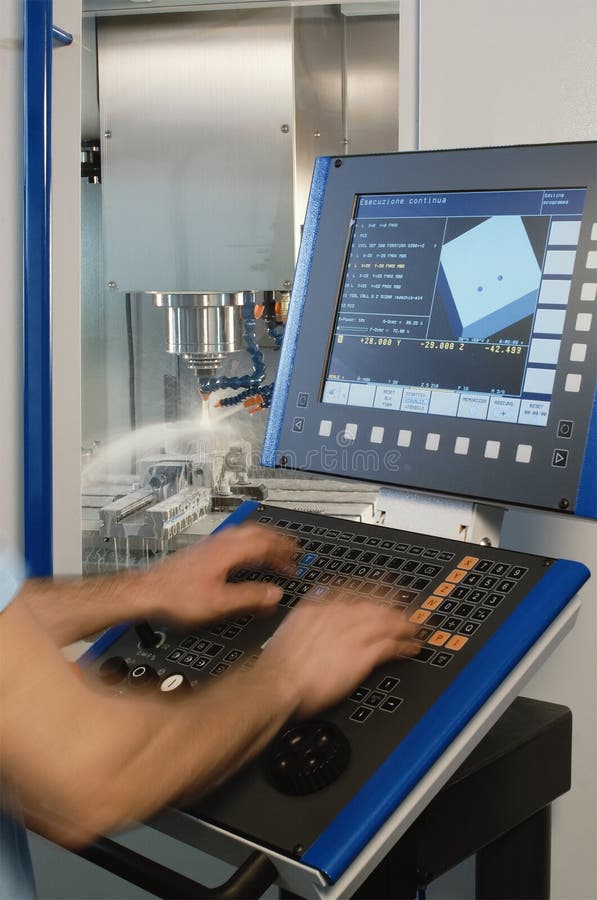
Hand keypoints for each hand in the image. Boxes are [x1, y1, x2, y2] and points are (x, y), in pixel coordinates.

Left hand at [139, 524, 295, 624]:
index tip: (296, 558)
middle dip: (277, 540)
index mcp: (227, 551)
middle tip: (292, 549)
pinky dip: (248, 542)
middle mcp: (220, 542)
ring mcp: (210, 544)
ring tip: (274, 549)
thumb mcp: (219, 603)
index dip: (284, 549)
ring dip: (263, 539)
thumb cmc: (177, 596)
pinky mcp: (202, 550)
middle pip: (256, 531)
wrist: (147, 592)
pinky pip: (233, 538)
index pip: (264, 542)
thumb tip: (274, 593)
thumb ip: (249, 597)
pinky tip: (246, 553)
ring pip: (244, 532)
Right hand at [259, 594, 419, 718]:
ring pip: (386, 623)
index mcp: (317, 606)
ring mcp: (351, 634)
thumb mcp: (288, 630)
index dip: (371, 589)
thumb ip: (307, 622)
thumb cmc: (277, 665)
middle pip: (373, 604)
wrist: (277, 682)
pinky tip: (411, 648)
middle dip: (392, 606)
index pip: (351, 590)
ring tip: (414, 628)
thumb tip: (313, 624)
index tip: (381, 588)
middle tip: (406, 607)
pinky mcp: (361, 656)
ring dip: (403, 625)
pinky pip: (390, 646)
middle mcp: (336, 615)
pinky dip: (404, 646)